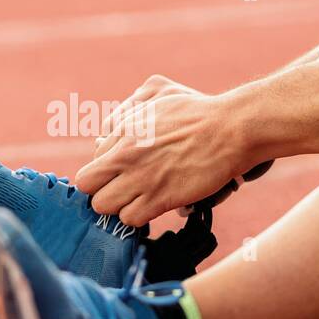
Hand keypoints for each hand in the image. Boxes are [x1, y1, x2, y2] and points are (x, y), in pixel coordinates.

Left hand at [76, 77, 252, 225]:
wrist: (230, 129)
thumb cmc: (196, 112)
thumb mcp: (155, 99)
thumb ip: (129, 116)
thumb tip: (106, 135)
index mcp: (122, 132)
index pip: (91, 164)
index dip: (106, 173)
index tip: (122, 176)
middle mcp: (125, 155)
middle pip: (88, 187)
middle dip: (102, 192)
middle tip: (121, 192)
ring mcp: (141, 178)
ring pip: (104, 206)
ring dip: (120, 206)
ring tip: (138, 200)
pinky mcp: (160, 198)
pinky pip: (130, 219)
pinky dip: (139, 217)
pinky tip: (152, 207)